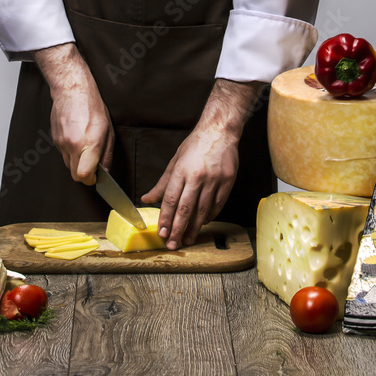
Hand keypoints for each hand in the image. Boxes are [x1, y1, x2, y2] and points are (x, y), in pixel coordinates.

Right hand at [34, 42, 114, 184]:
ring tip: (85, 146)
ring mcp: (61, 143)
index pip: (84, 175)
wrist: (72, 90)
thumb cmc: (92, 106)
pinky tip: (76, 138)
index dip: (91, 180)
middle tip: (92, 164)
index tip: (96, 176)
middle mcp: (72, 145)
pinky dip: (70, 152)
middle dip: (84, 174)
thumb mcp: (108, 130)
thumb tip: (105, 170)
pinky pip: (63, 154)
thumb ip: (107, 154)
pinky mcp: (54, 140)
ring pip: (68, 165)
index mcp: (88, 143)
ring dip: (77, 162)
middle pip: (75, 175)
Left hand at [141, 124, 238, 249]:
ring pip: (202, 210)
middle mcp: (198, 176)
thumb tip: (147, 198)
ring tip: (187, 239)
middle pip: (185, 209)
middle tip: (173, 244)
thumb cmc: (196, 144)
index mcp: (182, 170)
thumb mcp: (175, 161)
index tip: (162, 233)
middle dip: (177, 230)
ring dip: (194, 228)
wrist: (220, 131)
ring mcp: (214, 180)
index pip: (171, 200)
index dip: (166, 219)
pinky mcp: (227, 181)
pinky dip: (209, 216)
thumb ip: (162, 183)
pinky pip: (218, 205)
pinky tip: (203, 223)